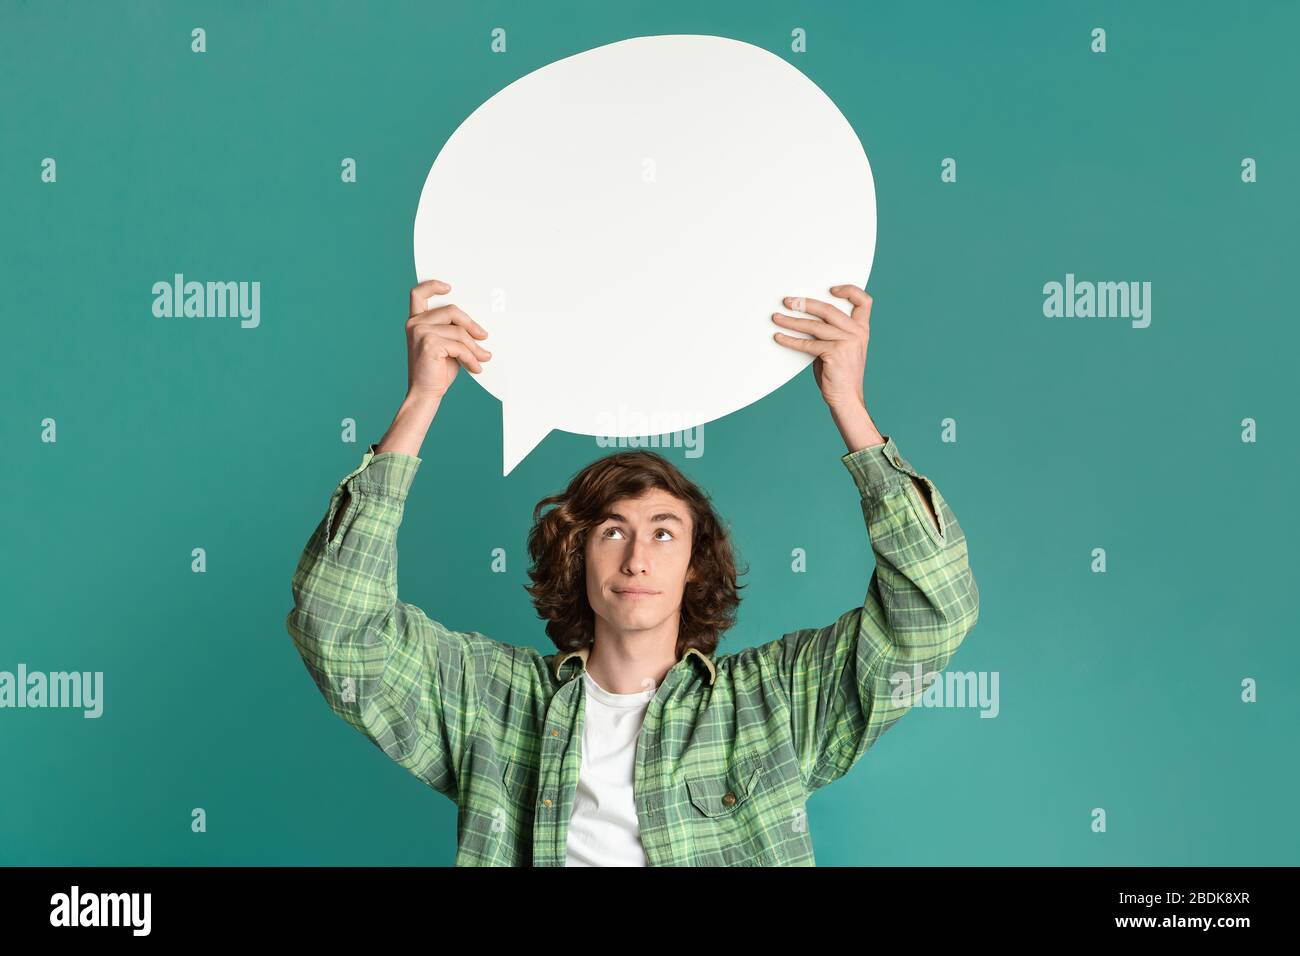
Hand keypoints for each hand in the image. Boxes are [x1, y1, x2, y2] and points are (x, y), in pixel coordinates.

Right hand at [406, 278, 491, 398]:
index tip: (450, 287)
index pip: (418, 294)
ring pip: (459, 331)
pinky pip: (459, 346)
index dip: (433, 286)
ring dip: (474, 347)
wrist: (426, 393)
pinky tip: (475, 368)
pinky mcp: (429, 344)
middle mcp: (415, 324)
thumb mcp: (448, 345)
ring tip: (482, 358)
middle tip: (484, 336)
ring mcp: (420, 332)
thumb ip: (455, 331)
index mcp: (416, 321)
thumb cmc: (437, 370)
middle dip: (471, 325)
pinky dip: (471, 358)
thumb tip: (480, 329)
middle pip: (452, 311)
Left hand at [771, 284, 871, 409]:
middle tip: (788, 301)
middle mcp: (857, 333)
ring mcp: (848, 342)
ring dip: (792, 321)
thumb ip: (830, 332)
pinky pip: (808, 344)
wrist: (846, 398)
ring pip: (815, 325)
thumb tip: (805, 319)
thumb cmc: (840, 374)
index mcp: (862, 329)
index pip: (863, 301)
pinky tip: (779, 337)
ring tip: (777, 318)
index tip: (831, 289)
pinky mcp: (835, 353)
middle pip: (829, 309)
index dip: (849, 291)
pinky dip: (790, 340)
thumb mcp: (841, 348)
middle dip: (805, 304)